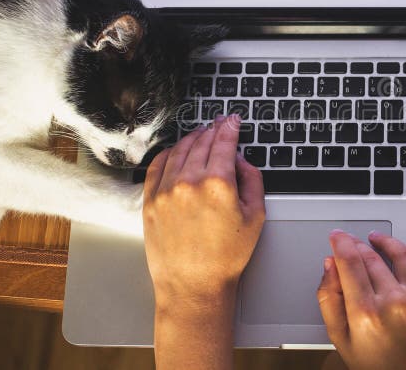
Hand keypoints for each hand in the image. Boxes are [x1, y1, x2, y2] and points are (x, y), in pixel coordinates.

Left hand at [142, 113, 264, 308]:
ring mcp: (166, 190)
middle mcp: (189, 182)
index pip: (223, 142)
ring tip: (201, 135)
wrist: (193, 284)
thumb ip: (252, 180)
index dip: (230, 127)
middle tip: (219, 124)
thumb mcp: (255, 216)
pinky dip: (168, 153)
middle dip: (213, 130)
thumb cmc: (225, 257)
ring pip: (179, 150)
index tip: (232, 120)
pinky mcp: (150, 200)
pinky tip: (176, 150)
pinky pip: (157, 166)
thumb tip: (241, 160)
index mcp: (218, 184)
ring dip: (192, 138)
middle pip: (201, 142)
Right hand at [317, 215, 405, 369]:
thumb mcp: (342, 341)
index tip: (337, 237)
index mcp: (365, 313)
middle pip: (371, 258)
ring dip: (385, 240)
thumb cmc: (381, 368)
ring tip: (376, 238)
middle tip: (353, 243)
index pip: (349, 262)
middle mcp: (394, 302)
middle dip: (358, 246)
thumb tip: (329, 266)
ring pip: (400, 253)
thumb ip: (329, 300)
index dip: (341, 243)